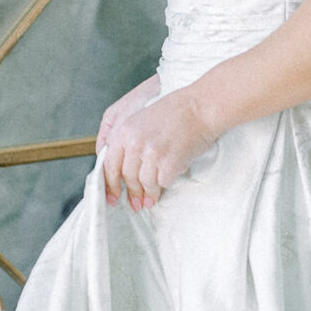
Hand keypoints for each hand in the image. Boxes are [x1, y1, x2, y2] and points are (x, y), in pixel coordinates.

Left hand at [98, 80, 217, 210]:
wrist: (200, 107)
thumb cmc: (175, 112)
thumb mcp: (141, 120)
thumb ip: (128, 141)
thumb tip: (123, 171)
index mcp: (124, 130)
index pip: (109, 165)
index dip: (110, 184)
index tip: (113, 196)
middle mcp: (134, 142)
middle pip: (127, 176)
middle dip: (131, 193)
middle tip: (135, 203)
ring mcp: (152, 153)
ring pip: (144, 183)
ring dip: (148, 194)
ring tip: (151, 200)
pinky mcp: (168, 163)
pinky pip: (162, 183)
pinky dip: (164, 186)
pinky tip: (166, 184)